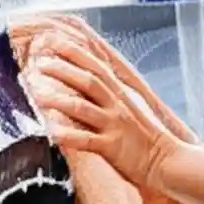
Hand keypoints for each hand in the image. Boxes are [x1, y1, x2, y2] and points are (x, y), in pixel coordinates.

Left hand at [22, 24, 191, 188]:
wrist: (166, 162)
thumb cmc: (143, 136)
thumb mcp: (127, 107)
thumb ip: (107, 94)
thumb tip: (83, 79)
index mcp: (120, 94)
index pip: (95, 66)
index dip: (74, 52)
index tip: (52, 41)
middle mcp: (117, 105)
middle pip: (88, 81)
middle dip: (63, 70)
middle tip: (39, 63)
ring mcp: (115, 126)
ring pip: (83, 108)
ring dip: (58, 100)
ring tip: (37, 95)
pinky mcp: (113, 148)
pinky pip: (87, 140)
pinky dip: (69, 136)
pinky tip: (52, 133)